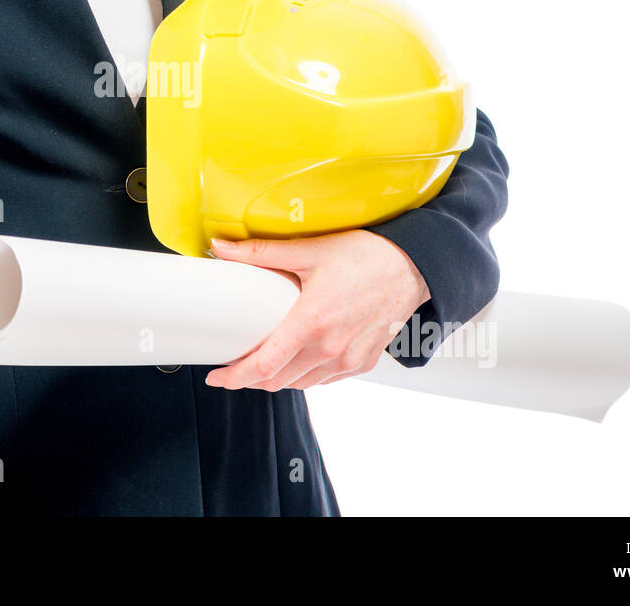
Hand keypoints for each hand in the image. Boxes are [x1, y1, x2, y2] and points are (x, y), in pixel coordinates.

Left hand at [205, 229, 430, 390]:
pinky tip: (297, 360)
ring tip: (262, 362)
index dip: (234, 377)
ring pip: (300, 384)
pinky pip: (324, 380)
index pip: (263, 366)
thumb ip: (261, 252)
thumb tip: (221, 245)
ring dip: (277, 379)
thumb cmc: (366, 256)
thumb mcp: (310, 250)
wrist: (413, 266)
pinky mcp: (363, 362)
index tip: (216, 377)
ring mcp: (348, 360)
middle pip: (277, 381)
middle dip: (250, 379)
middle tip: (233, 367)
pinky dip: (304, 376)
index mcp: (311, 323)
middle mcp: (330, 349)